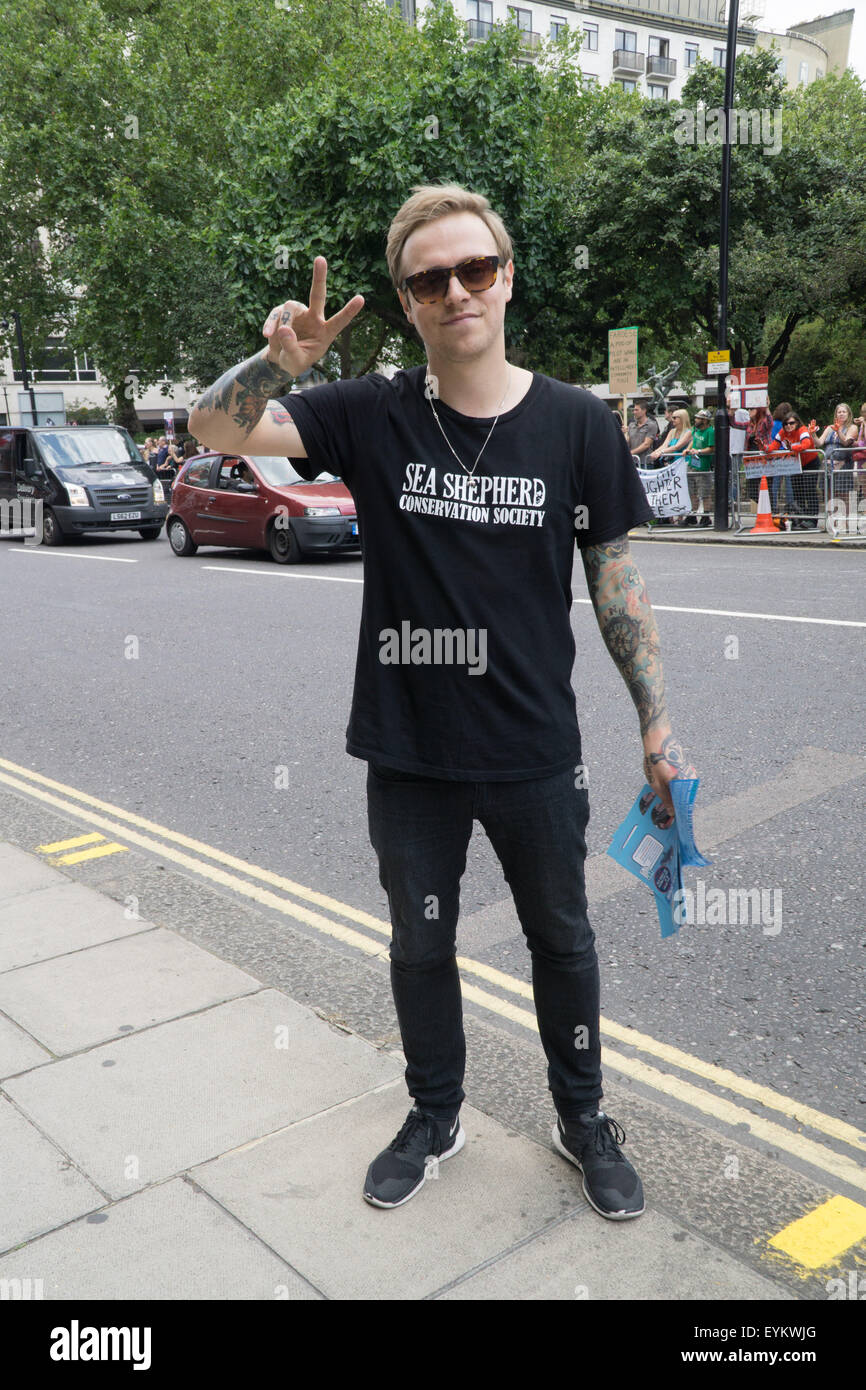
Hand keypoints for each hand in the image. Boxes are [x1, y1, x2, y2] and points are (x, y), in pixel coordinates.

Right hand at [262, 257, 364, 376]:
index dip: (350, 311)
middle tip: (320, 259)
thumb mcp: (295, 361)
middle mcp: (313, 318)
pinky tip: (266, 335)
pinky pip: (275, 313)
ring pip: (290, 307)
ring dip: (283, 321)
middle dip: (319, 277)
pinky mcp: (281, 313)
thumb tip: (284, 328)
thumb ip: (291, 347)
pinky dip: (270, 324)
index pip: (340, 321)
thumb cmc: (295, 361)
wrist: (280, 360)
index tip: (361, 299)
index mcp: (325, 332)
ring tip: (277, 338)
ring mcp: (298, 313)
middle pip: (317, 295)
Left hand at [642, 732, 696, 826]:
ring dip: (674, 799)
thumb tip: (672, 813)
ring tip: (665, 808)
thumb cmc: (655, 761)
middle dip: (676, 808)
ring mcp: (688, 774)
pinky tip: (665, 794)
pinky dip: (673, 790)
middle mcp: (690, 779)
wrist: (657, 739)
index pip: (684, 805)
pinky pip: (680, 784)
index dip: (679, 816)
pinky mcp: (684, 770)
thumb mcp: (657, 783)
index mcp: (685, 784)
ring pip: (682, 792)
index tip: (675, 827)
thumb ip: (666, 799)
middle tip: (667, 821)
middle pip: (684, 799)